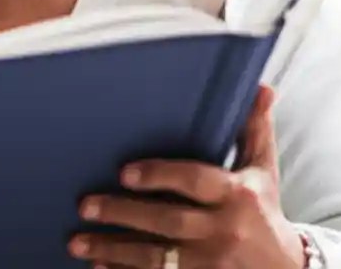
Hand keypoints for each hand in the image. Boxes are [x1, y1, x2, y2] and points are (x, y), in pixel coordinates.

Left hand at [70, 86, 304, 267]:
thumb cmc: (263, 212)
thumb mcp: (262, 171)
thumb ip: (253, 130)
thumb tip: (261, 88)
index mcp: (238, 195)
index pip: (194, 180)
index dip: (158, 176)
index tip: (123, 173)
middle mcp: (225, 230)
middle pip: (167, 221)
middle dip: (122, 214)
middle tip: (85, 206)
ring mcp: (212, 263)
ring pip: (156, 258)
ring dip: (113, 250)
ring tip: (77, 242)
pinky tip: (98, 266)